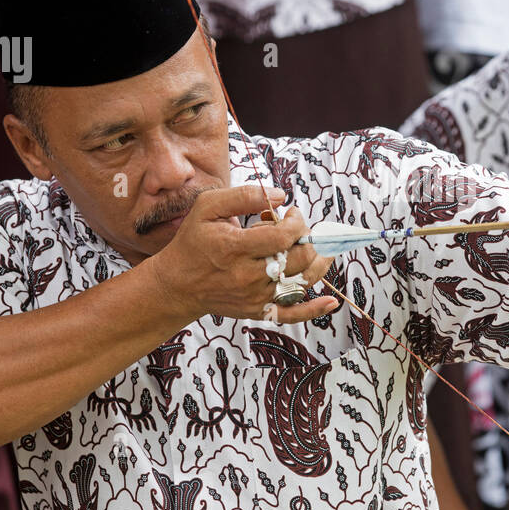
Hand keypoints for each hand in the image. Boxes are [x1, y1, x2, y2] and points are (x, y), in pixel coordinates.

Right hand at [147, 185, 336, 324]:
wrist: (177, 285)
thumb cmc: (194, 242)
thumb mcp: (208, 208)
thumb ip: (244, 196)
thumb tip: (280, 196)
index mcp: (235, 247)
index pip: (284, 236)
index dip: (297, 221)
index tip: (290, 213)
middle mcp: (247, 276)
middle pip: (298, 258)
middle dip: (307, 238)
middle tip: (298, 230)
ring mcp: (255, 296)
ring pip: (301, 282)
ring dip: (318, 263)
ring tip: (316, 248)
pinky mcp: (258, 310)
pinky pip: (292, 313)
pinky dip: (315, 309)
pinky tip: (331, 301)